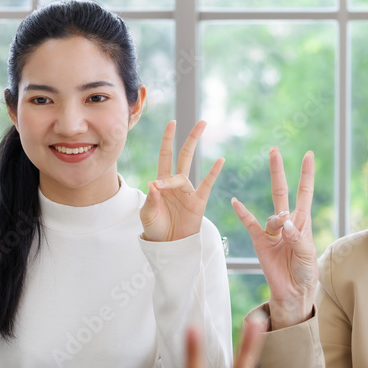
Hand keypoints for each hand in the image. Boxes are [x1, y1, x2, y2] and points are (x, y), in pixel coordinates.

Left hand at [140, 120, 224, 242]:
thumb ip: (151, 199)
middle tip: (202, 122)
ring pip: (187, 169)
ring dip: (186, 156)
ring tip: (192, 143)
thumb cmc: (155, 229)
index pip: (165, 156)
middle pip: (183, 155)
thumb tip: (154, 183)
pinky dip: (212, 173)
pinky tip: (219, 160)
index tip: (172, 123)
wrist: (169, 245)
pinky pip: (206, 184)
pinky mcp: (198, 202)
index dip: (168, 140)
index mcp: (162, 183)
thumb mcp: (148, 214)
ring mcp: (188, 191)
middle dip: (190, 138)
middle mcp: (176, 183)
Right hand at [231, 147, 318, 328]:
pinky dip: (243, 213)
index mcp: (302, 222)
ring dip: (277, 220)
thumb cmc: (306, 272)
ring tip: (283, 233)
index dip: (306, 174)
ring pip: (272, 215)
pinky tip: (236, 202)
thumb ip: (297, 237)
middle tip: (274, 150)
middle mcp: (286, 223)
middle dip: (278, 171)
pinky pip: (250, 224)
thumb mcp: (308, 254)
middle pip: (281, 191)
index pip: (304, 192)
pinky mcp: (260, 242)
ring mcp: (272, 232)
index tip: (308, 155)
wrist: (293, 291)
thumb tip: (284, 222)